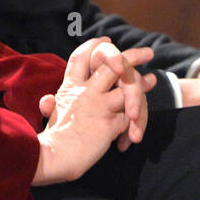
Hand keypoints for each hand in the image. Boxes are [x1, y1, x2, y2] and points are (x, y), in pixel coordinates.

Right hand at [32, 38, 155, 185]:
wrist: (52, 158)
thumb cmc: (51, 139)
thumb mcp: (52, 117)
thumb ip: (53, 105)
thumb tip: (46, 100)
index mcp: (70, 87)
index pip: (81, 56)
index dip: (94, 46)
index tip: (106, 41)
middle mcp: (86, 91)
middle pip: (113, 65)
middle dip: (133, 56)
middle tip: (148, 52)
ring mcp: (99, 105)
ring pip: (128, 89)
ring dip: (142, 87)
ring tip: (153, 80)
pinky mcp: (110, 123)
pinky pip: (130, 117)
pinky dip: (134, 122)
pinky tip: (136, 126)